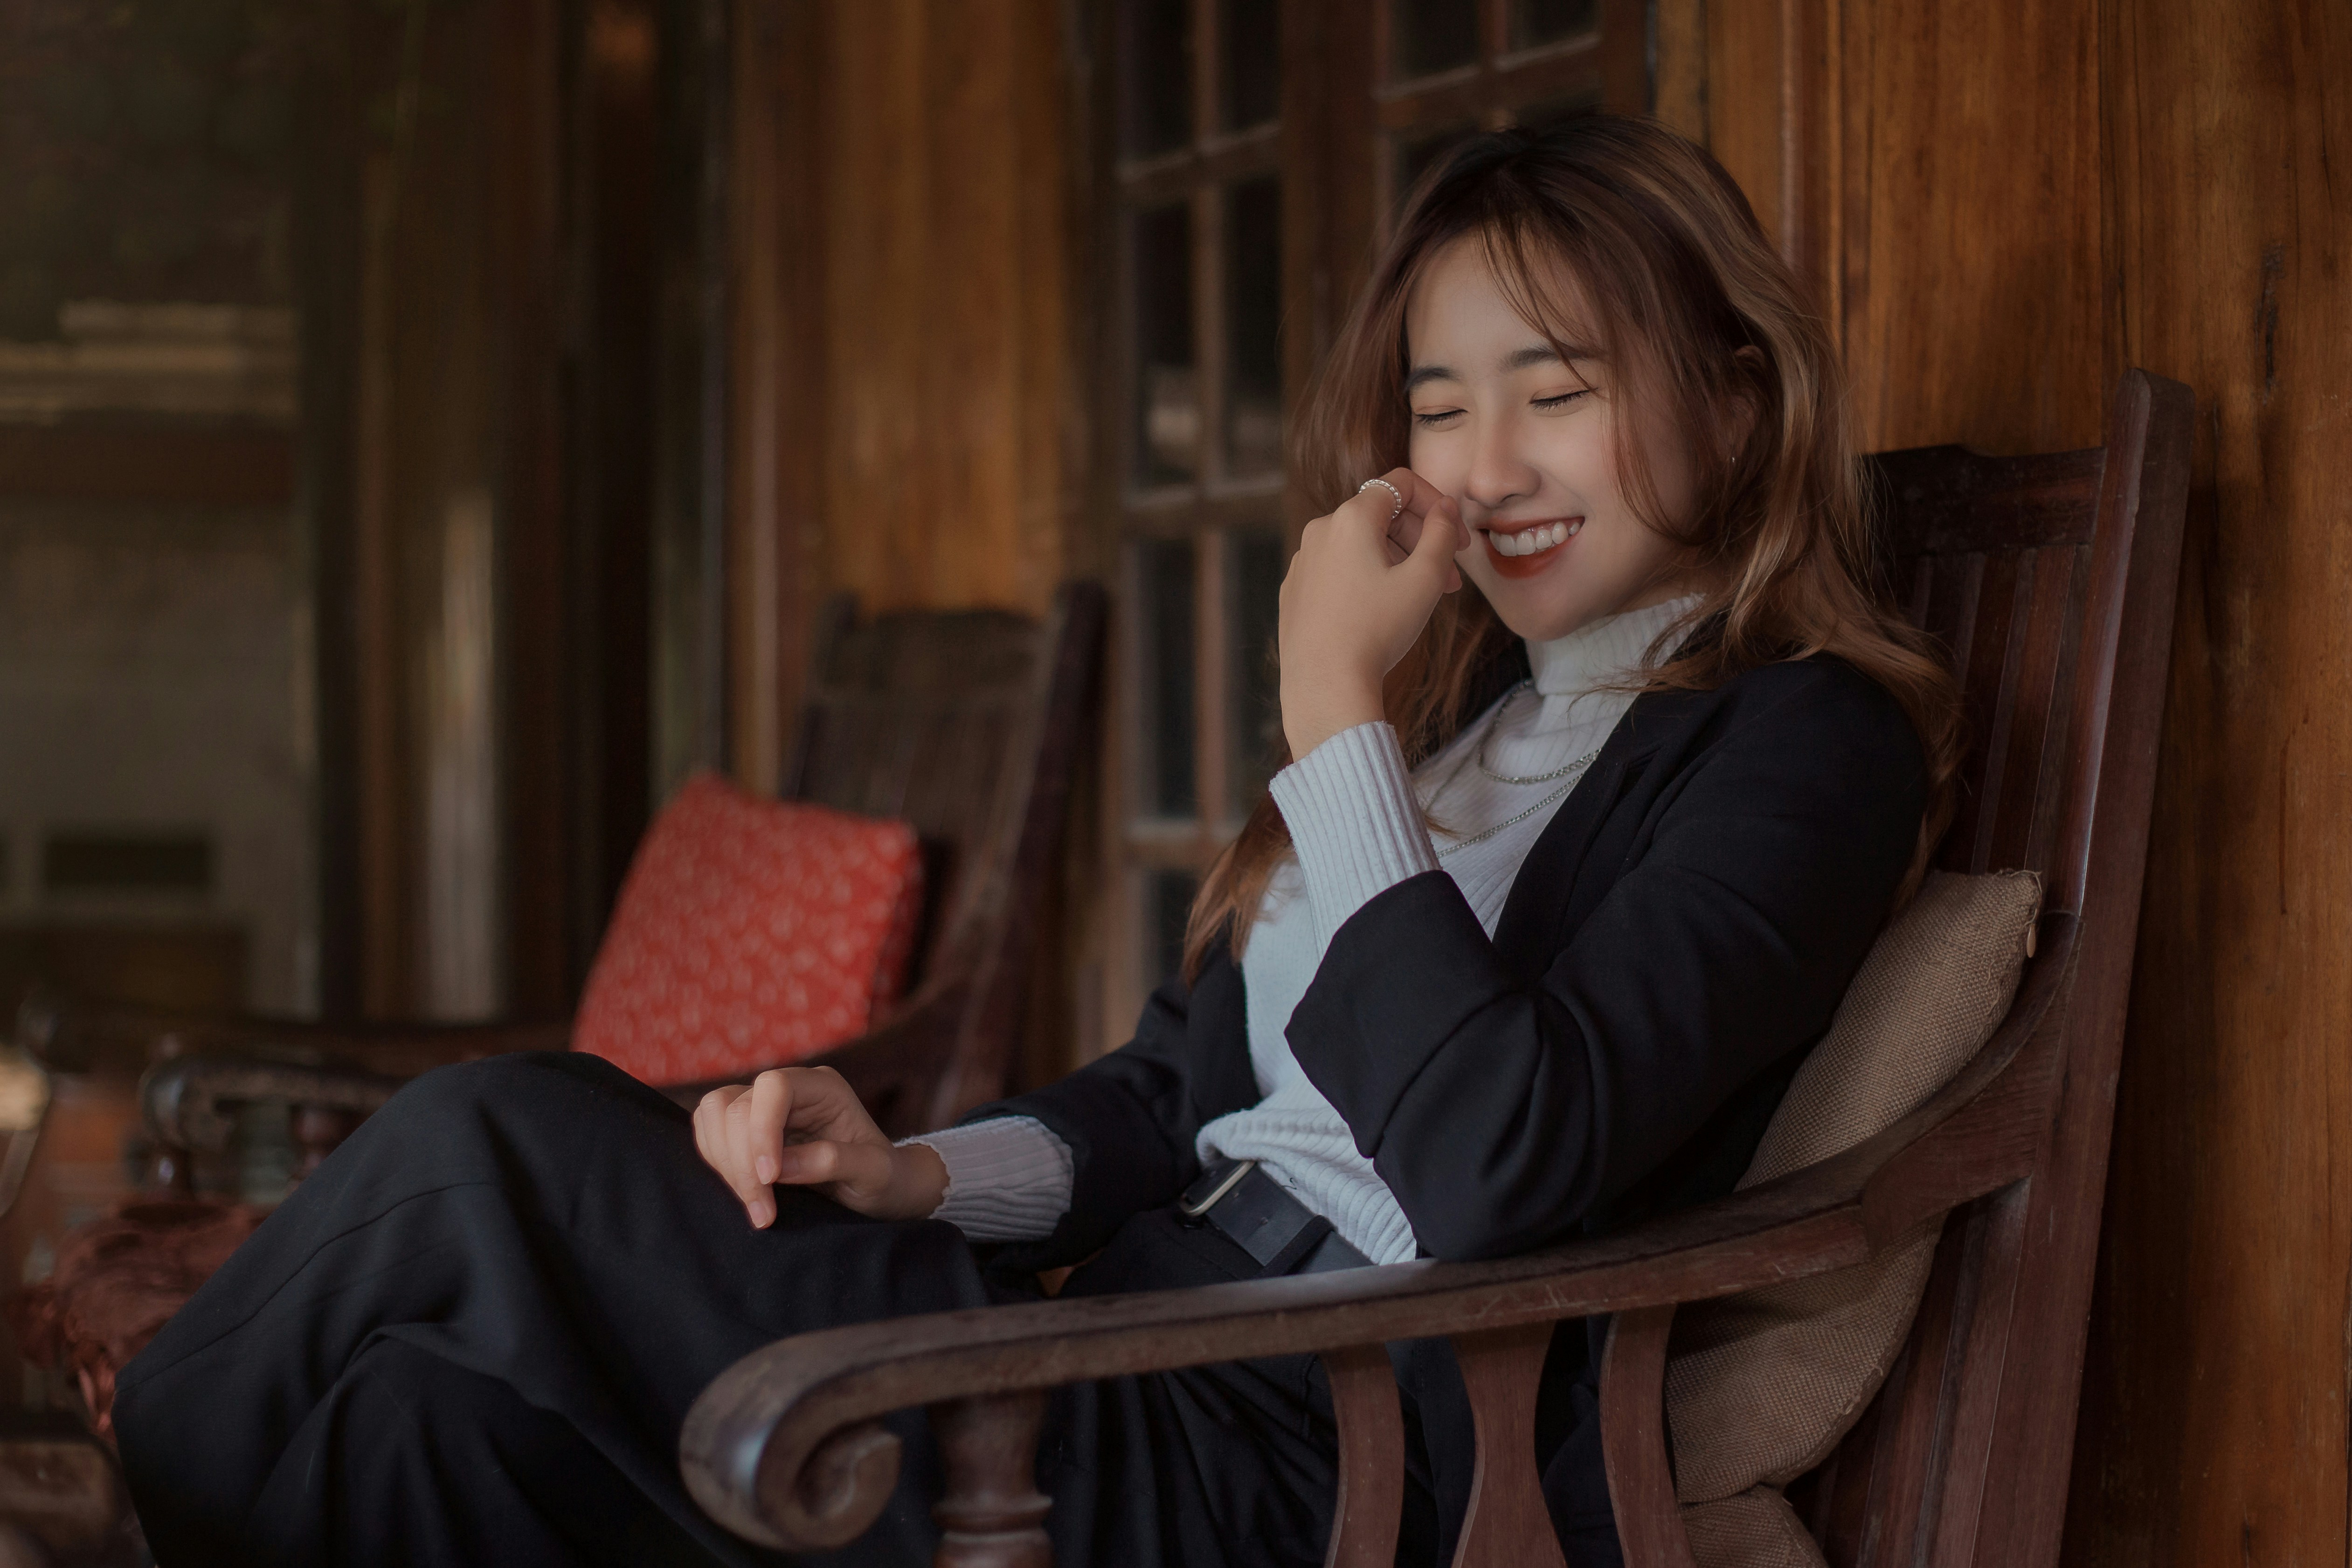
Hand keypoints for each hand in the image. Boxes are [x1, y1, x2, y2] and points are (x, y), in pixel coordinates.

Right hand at [692, 1066, 948, 1227]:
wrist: (879, 1188)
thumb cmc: (883, 1177)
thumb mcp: (874, 1172)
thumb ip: (833, 1162)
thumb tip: (780, 1167)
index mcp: (822, 1088)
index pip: (773, 1087)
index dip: (762, 1130)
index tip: (770, 1178)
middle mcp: (788, 1090)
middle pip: (735, 1104)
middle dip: (741, 1161)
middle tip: (762, 1211)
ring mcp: (762, 1108)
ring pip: (714, 1114)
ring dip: (724, 1163)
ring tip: (755, 1206)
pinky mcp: (744, 1131)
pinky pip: (710, 1134)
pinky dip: (718, 1164)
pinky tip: (745, 1194)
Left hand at [1277, 467, 1470, 757]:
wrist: (1325, 686)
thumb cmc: (1377, 631)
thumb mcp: (1426, 579)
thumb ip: (1443, 533)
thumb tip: (1445, 507)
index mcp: (1351, 518)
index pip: (1401, 484)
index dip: (1437, 504)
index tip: (1458, 540)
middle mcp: (1320, 531)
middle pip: (1381, 516)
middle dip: (1420, 540)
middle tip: (1450, 580)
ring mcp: (1302, 562)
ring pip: (1359, 547)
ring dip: (1396, 563)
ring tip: (1420, 600)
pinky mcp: (1294, 592)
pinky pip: (1337, 571)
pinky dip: (1365, 580)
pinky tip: (1382, 613)